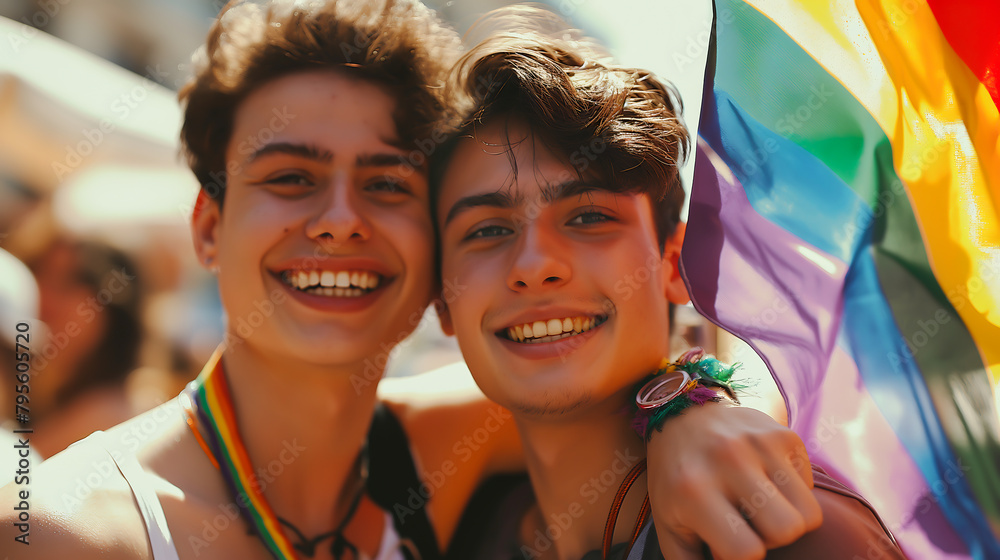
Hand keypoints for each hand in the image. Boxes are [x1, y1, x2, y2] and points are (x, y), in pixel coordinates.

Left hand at [645, 403, 821, 559]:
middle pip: (787, 530)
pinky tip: (765, 479)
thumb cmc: (676, 480)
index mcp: (694, 490)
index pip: (747, 550)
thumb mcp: (668, 524)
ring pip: (808, 513)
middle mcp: (728, 460)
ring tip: (758, 504)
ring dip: (787, 518)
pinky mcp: (783, 433)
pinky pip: (809, 487)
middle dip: (771, 538)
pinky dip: (792, 492)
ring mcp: (759, 442)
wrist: (681, 415)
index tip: (726, 542)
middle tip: (747, 523)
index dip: (742, 556)